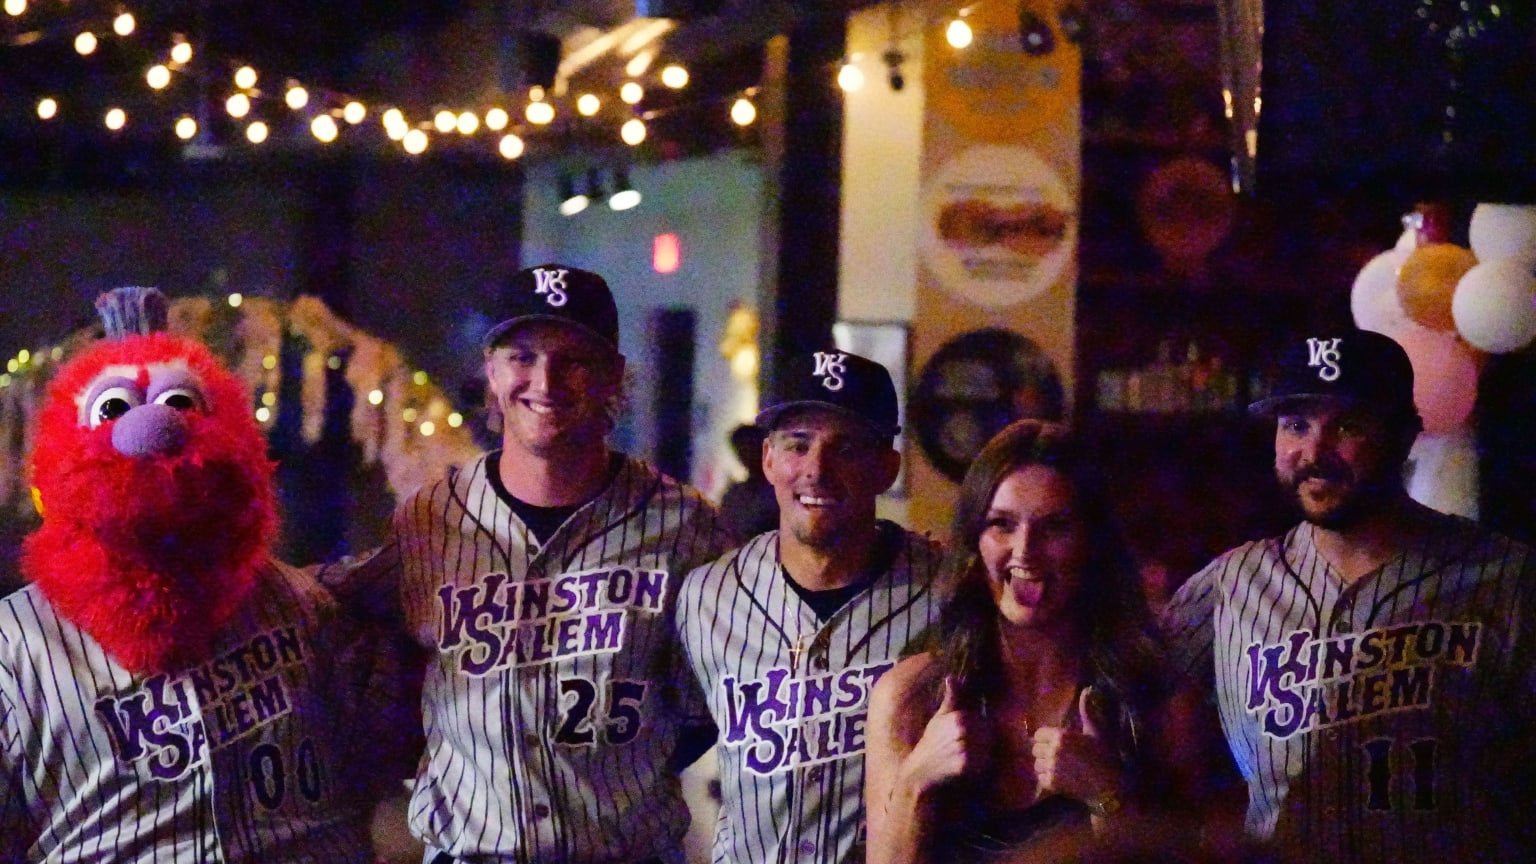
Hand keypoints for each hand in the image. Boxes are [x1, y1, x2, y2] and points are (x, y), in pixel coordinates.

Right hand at [899, 676, 985, 796]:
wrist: (917, 774)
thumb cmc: (930, 745)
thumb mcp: (939, 719)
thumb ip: (951, 699)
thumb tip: (952, 676)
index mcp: (959, 716)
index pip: (985, 721)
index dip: (980, 731)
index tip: (969, 740)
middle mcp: (962, 729)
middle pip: (989, 736)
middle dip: (983, 744)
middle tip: (967, 753)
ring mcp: (964, 747)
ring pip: (988, 750)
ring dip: (982, 757)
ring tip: (966, 761)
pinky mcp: (964, 765)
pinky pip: (983, 766)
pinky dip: (979, 770)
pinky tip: (966, 771)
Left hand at [1031, 687, 1121, 804]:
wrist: (1109, 786)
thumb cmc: (1104, 757)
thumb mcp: (1096, 732)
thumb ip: (1087, 712)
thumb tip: (1087, 690)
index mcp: (1061, 736)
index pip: (1039, 734)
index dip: (1046, 738)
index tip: (1054, 742)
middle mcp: (1053, 751)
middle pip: (1035, 749)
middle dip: (1043, 751)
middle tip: (1055, 755)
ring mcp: (1051, 768)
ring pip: (1036, 764)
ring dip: (1044, 765)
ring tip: (1056, 767)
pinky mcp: (1052, 783)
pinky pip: (1040, 778)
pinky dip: (1046, 779)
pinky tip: (1058, 778)